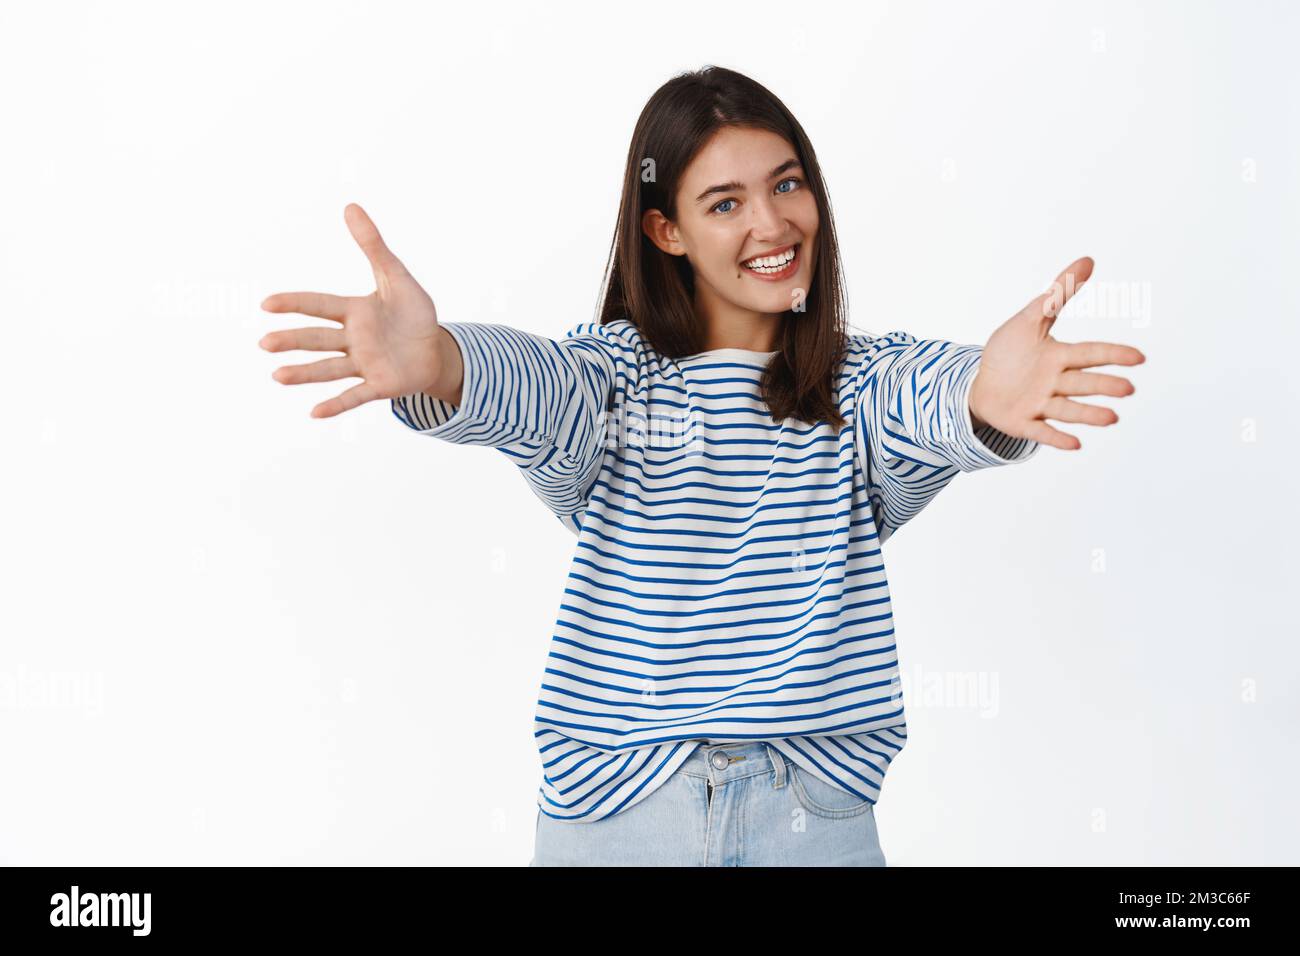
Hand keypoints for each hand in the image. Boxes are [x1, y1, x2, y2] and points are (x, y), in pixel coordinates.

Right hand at [259, 203, 454, 417]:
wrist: (438, 349)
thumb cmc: (414, 313)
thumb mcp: (397, 276)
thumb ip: (373, 246)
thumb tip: (350, 206)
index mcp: (354, 311)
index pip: (319, 304)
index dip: (295, 304)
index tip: (266, 304)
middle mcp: (353, 339)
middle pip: (318, 339)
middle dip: (293, 341)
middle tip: (264, 343)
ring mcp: (364, 363)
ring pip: (329, 368)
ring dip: (304, 374)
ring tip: (278, 376)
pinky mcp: (379, 385)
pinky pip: (355, 396)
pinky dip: (336, 404)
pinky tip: (315, 413)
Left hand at [968, 257, 1145, 450]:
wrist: (980, 383)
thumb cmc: (1010, 352)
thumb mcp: (1029, 319)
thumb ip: (1058, 293)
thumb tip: (1088, 259)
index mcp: (1058, 356)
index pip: (1090, 353)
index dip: (1113, 354)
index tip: (1139, 357)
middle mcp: (1054, 382)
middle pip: (1082, 383)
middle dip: (1104, 385)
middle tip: (1128, 389)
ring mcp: (1040, 404)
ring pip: (1067, 409)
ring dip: (1089, 414)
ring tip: (1111, 418)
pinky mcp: (1023, 422)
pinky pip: (1042, 431)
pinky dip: (1057, 438)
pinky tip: (1075, 445)